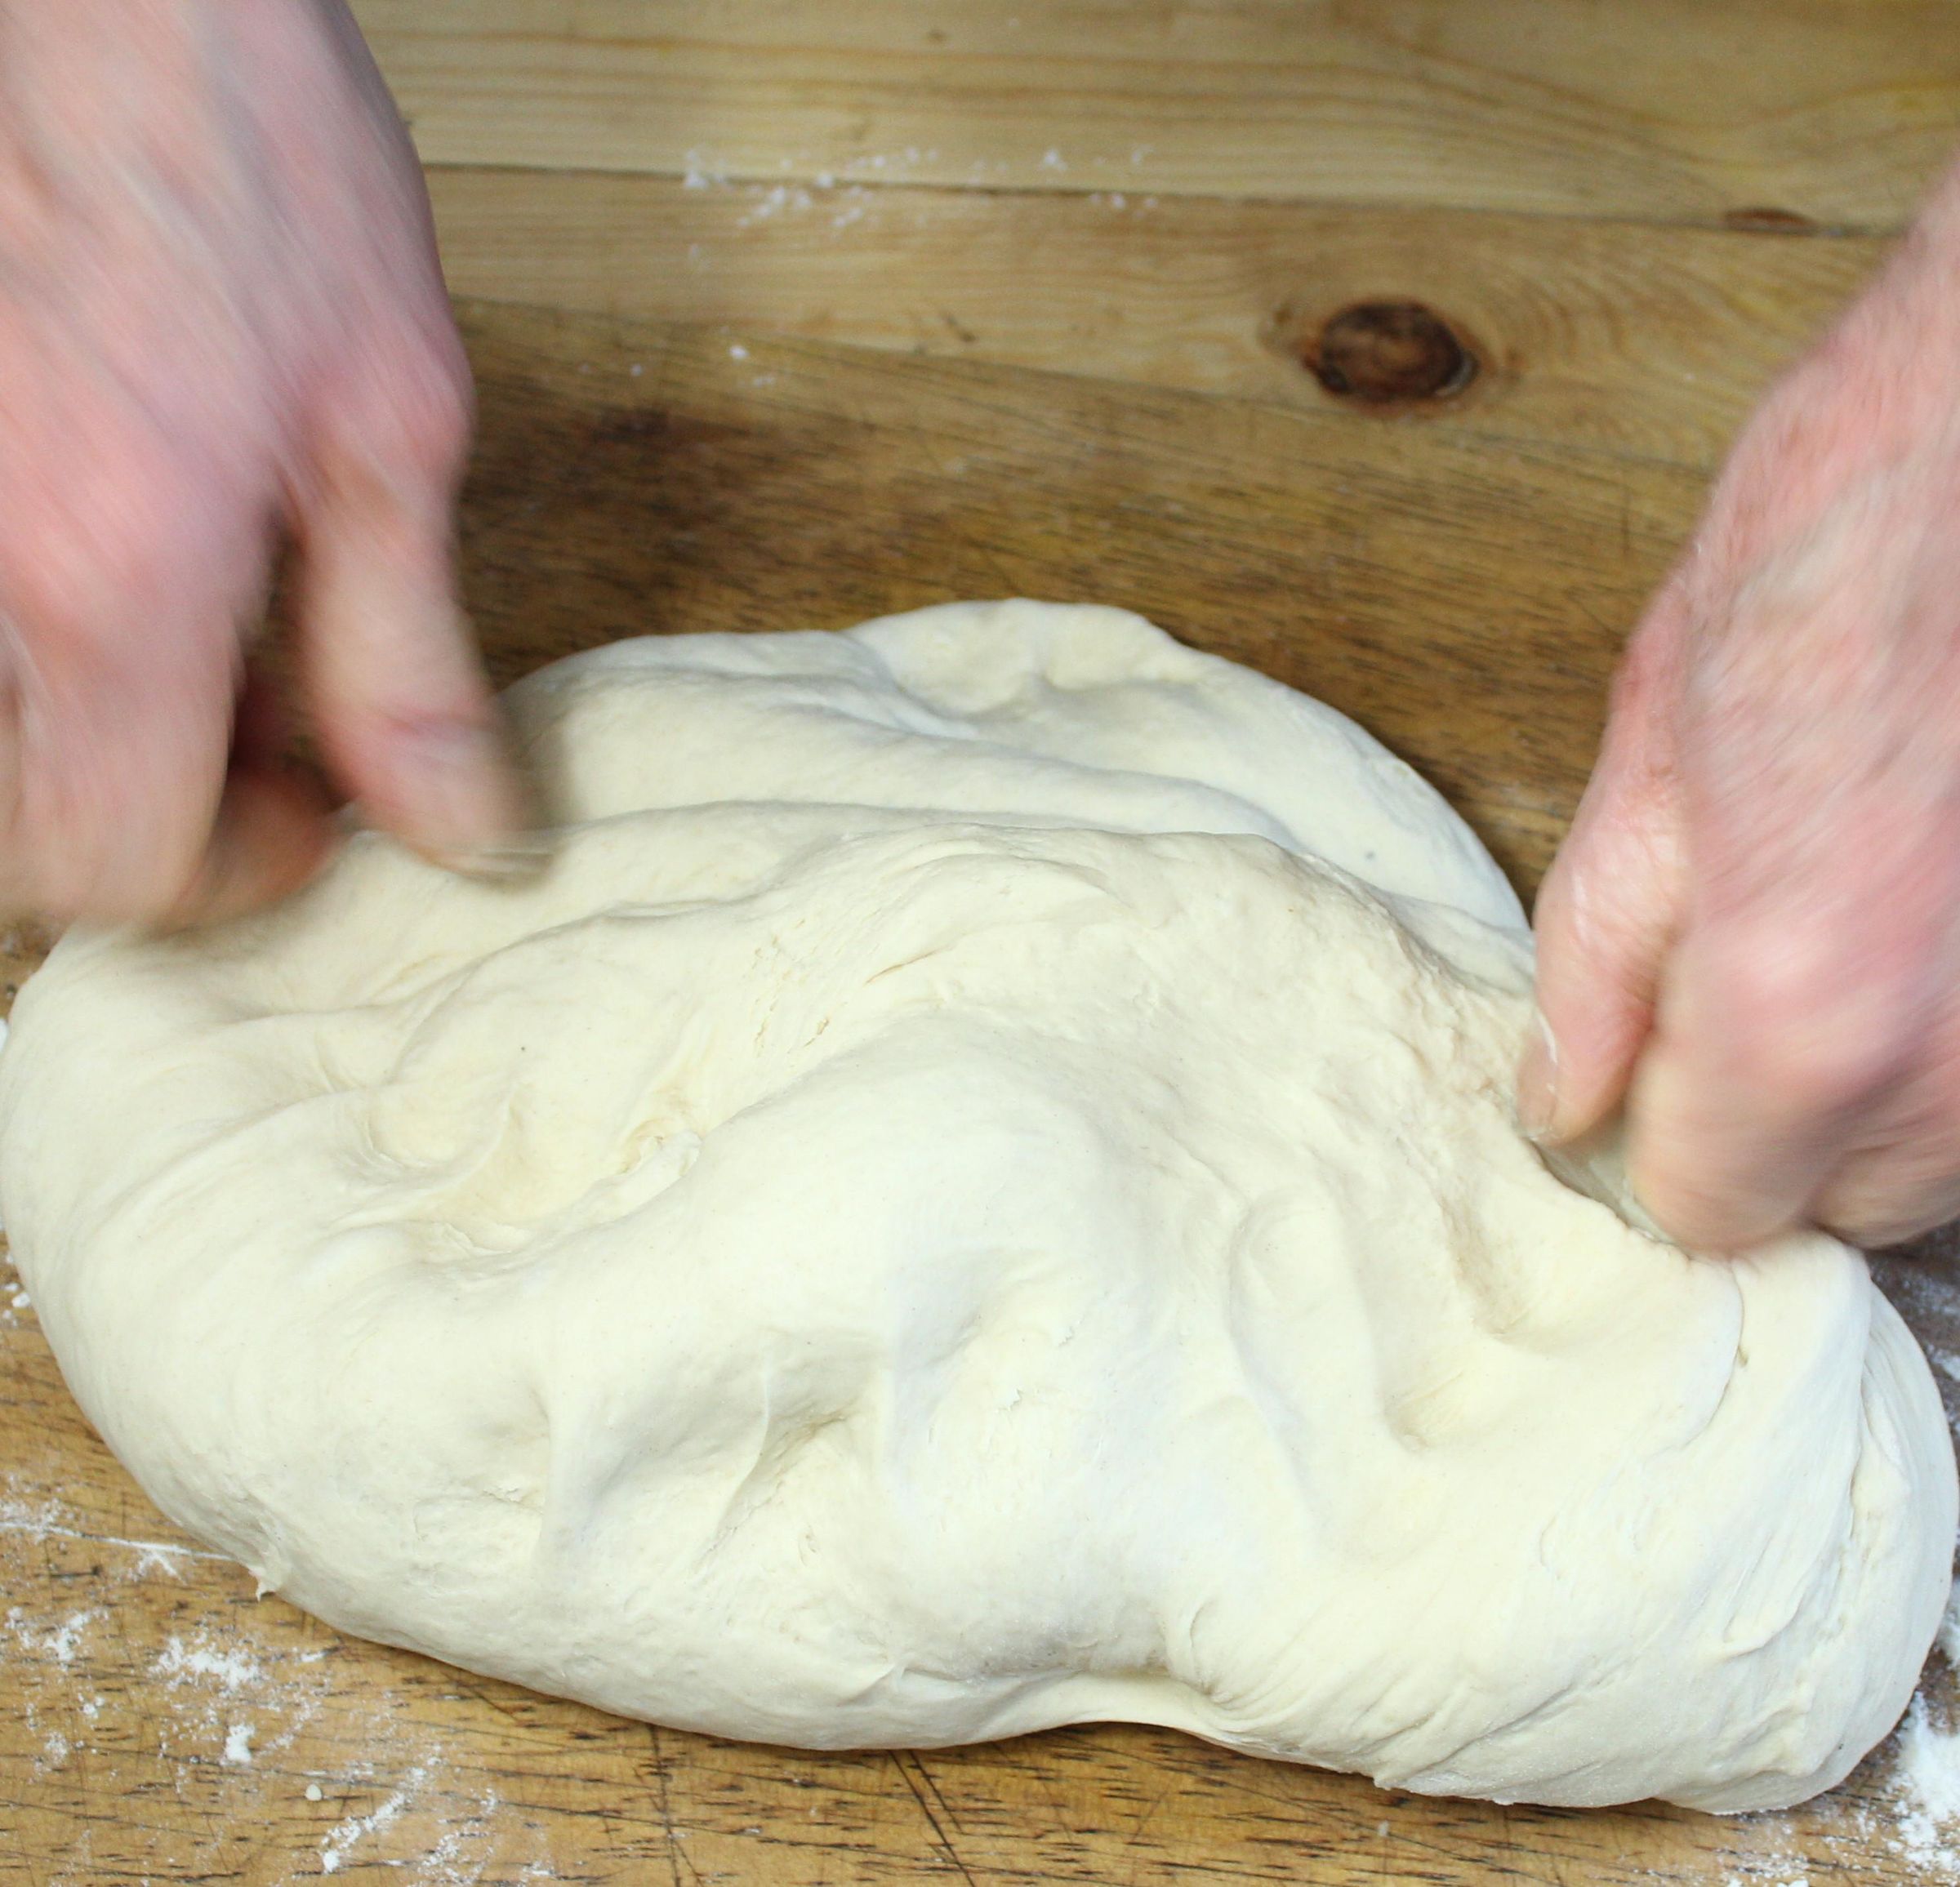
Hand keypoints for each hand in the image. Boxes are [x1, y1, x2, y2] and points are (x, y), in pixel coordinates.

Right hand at [0, 0, 524, 926]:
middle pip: (12, 830)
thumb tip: (459, 834)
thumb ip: (408, 659)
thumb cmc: (248, 156)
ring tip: (183, 653)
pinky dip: (37, 651)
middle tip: (248, 737)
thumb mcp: (392, 422)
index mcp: (118, 575)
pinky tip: (107, 573)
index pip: (119, 858)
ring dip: (77, 745)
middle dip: (137, 822)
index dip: (232, 873)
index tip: (309, 814)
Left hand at [1524, 157, 1959, 1250]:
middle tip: (1758, 961)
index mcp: (1800, 1014)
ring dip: (1886, 1084)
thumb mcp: (1649, 757)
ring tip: (1856, 905)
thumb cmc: (1826, 556)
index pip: (1710, 1214)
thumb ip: (1597, 969)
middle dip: (1779, 1122)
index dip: (1664, 1145)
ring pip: (1950, 1157)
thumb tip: (1563, 1103)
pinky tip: (1933, 903)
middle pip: (1845, 1207)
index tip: (1655, 1065)